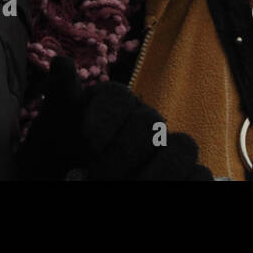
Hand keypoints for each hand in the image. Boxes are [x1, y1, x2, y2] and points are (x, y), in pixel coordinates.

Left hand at [17, 55, 213, 179]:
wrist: (66, 183)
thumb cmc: (60, 162)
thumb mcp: (52, 131)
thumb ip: (62, 97)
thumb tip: (62, 61)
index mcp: (113, 102)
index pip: (117, 96)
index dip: (103, 120)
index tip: (85, 147)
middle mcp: (145, 120)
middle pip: (150, 123)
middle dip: (123, 153)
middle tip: (98, 178)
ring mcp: (167, 149)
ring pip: (183, 147)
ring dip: (158, 173)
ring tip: (134, 187)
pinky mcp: (186, 176)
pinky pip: (201, 175)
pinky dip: (185, 183)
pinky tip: (153, 190)